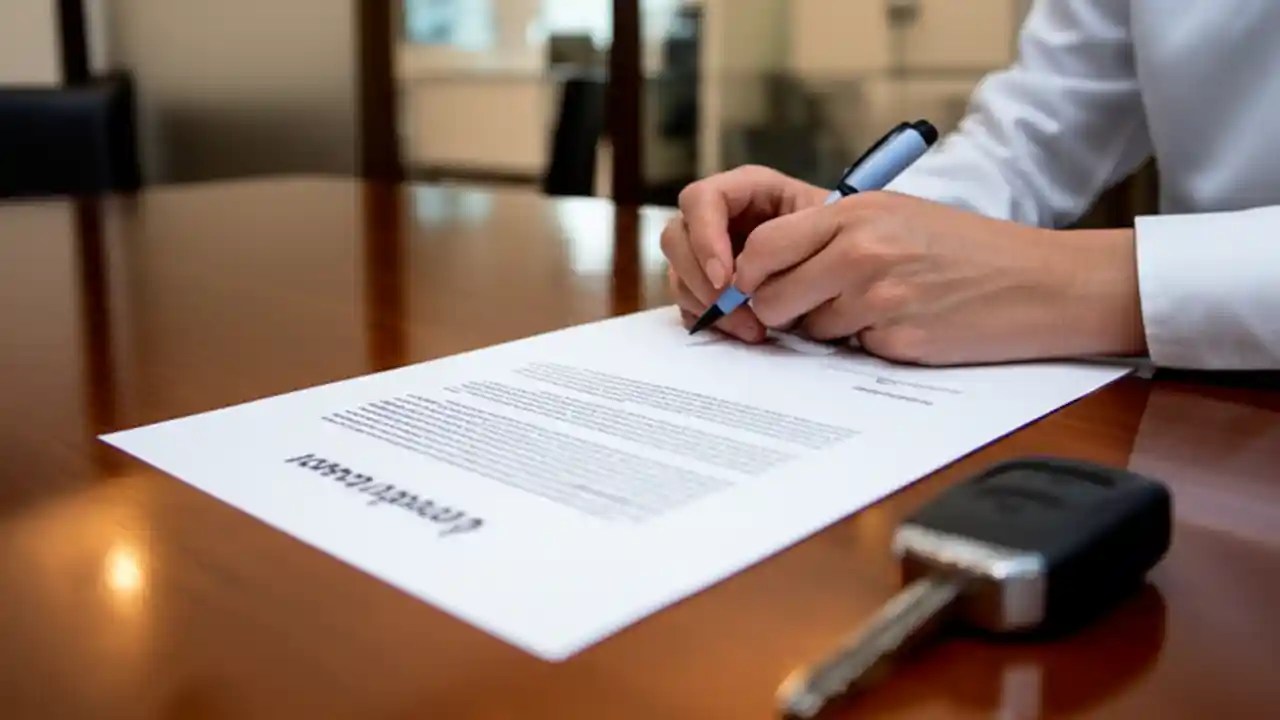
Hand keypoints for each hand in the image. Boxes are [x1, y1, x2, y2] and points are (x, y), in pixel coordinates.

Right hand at [661, 166, 828, 341]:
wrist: (858, 261)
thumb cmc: (844, 234)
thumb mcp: (824, 224)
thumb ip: (784, 241)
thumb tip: (743, 279)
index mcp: (745, 190)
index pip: (701, 200)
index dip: (704, 237)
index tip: (725, 278)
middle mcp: (719, 217)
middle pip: (676, 238)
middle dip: (698, 278)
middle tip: (731, 306)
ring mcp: (709, 252)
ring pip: (677, 274)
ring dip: (706, 304)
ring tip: (751, 327)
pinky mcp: (709, 284)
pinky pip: (687, 302)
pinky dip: (709, 319)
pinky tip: (742, 330)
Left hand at [733, 191, 1146, 364]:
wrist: (1039, 281)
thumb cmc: (964, 249)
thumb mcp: (894, 217)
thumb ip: (830, 236)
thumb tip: (764, 270)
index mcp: (854, 214)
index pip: (764, 247)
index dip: (750, 274)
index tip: (755, 285)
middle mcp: (860, 252)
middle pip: (772, 296)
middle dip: (780, 311)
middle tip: (806, 310)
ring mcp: (879, 297)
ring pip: (808, 329)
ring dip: (827, 329)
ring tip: (874, 308)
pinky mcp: (898, 338)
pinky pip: (851, 351)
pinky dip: (866, 345)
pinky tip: (902, 325)